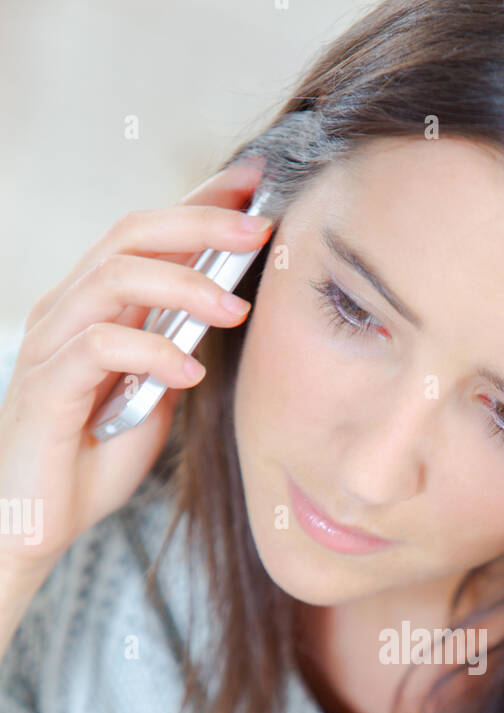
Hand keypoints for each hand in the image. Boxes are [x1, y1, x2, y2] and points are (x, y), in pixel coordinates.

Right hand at [0, 160, 272, 575]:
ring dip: (186, 286)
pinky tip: (191, 372)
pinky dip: (153, 351)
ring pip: (116, 278)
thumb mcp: (152, 400)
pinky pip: (101, 346)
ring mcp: (50, 344)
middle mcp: (66, 311)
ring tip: (237, 310)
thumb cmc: (88, 463)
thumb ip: (176, 353)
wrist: (33, 524)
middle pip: (131, 234)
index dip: (198, 202)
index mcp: (91, 305)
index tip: (256, 186)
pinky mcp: (45, 386)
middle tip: (261, 232)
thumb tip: (223, 314)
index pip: (144, 233)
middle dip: (201, 224)